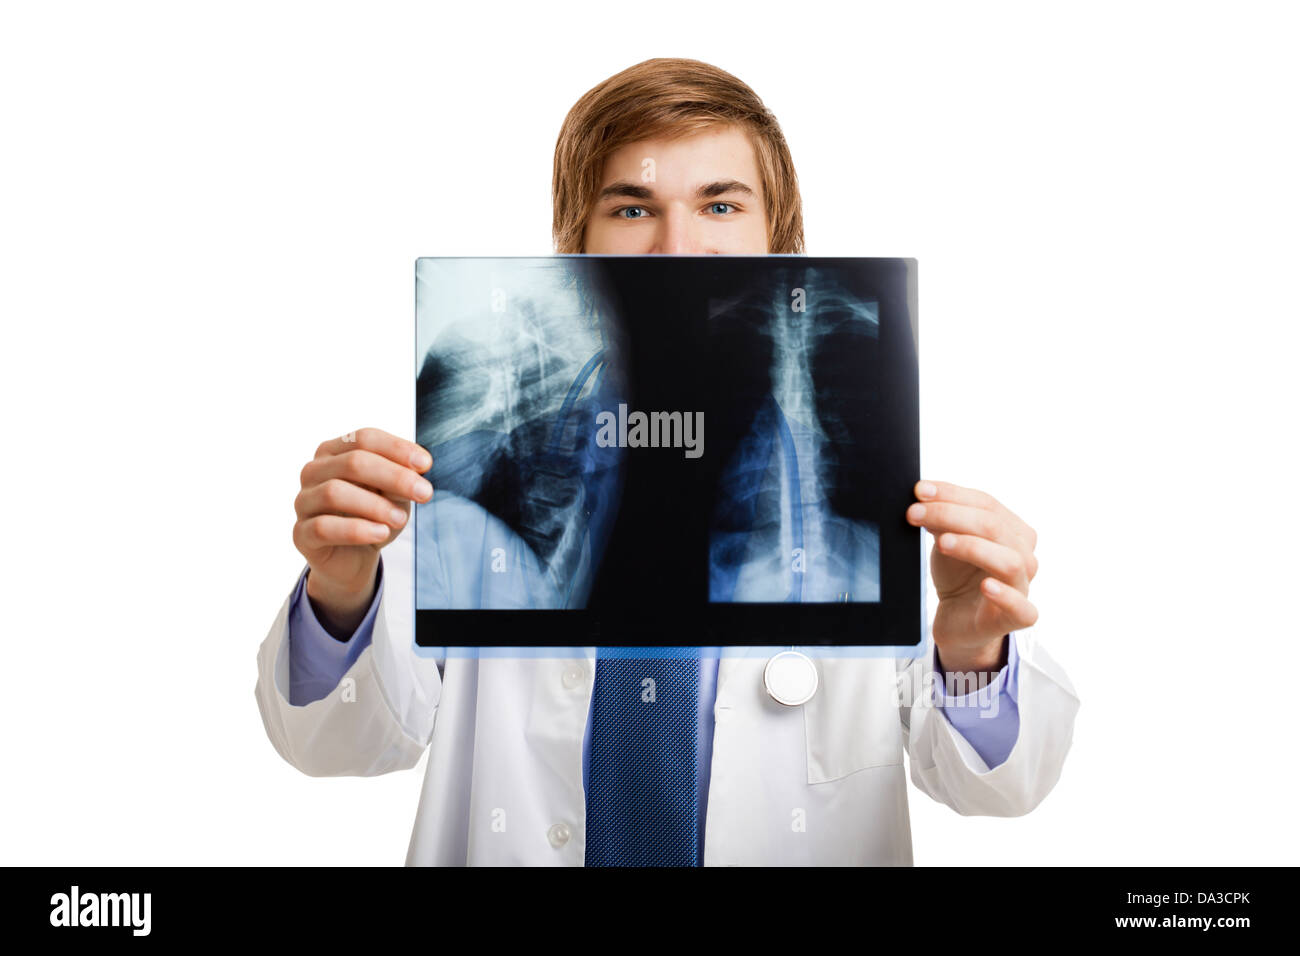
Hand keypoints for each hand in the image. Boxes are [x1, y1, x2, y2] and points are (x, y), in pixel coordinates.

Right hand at [293, 427, 432, 634]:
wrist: (353, 558)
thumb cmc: (372, 517)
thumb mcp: (392, 495)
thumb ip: (398, 481)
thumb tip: (415, 472)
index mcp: (334, 452)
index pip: (364, 438)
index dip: (397, 449)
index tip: (426, 464)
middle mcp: (314, 471)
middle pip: (353, 462)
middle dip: (394, 476)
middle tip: (424, 493)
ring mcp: (304, 501)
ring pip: (334, 493)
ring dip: (375, 505)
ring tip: (401, 519)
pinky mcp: (301, 533)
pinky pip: (324, 527)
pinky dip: (357, 530)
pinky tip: (380, 533)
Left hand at [906, 480, 1038, 673]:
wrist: (957, 618)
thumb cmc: (958, 575)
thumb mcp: (946, 541)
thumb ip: (942, 519)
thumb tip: (924, 496)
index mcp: (1013, 531)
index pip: (986, 503)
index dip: (951, 494)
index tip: (919, 491)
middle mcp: (1024, 555)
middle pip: (994, 527)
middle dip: (951, 515)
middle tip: (915, 514)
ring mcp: (1024, 586)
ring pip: (1009, 561)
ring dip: (973, 547)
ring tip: (943, 542)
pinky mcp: (1020, 616)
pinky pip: (1021, 606)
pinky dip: (1004, 594)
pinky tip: (985, 586)